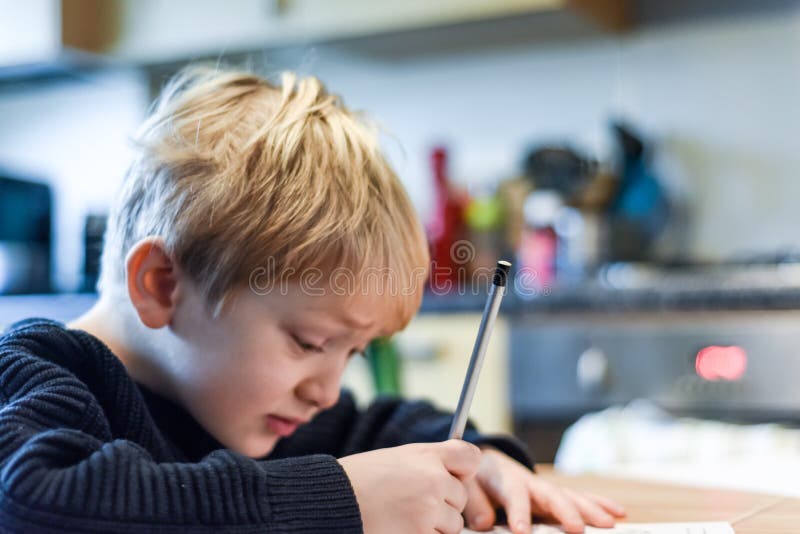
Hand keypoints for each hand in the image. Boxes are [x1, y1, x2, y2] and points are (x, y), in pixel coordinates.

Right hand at [338, 439, 481, 533]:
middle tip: (414, 502)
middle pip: (461, 497)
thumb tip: (454, 476)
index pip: (470, 457)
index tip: (456, 476)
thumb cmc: (360, 479)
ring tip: (404, 516)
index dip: (465, 470)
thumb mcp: (397, 458)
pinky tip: (401, 527)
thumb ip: (427, 463)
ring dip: (435, 526)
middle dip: (444, 504)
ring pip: (453, 524)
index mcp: (427, 455)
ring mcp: (429, 509)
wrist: (333, 500)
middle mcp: (433, 479)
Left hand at [464, 448, 626, 533]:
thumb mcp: (468, 486)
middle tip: (578, 528)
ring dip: (590, 509)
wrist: (486, 462)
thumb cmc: (476, 478)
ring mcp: (545, 489)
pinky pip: (580, 497)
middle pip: (550, 494)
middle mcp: (530, 482)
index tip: (522, 531)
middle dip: (565, 511)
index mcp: (505, 480)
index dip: (518, 512)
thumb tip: (484, 522)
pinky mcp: (556, 495)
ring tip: (609, 523)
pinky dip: (599, 503)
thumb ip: (475, 502)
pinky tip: (618, 512)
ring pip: (570, 496)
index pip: (513, 495)